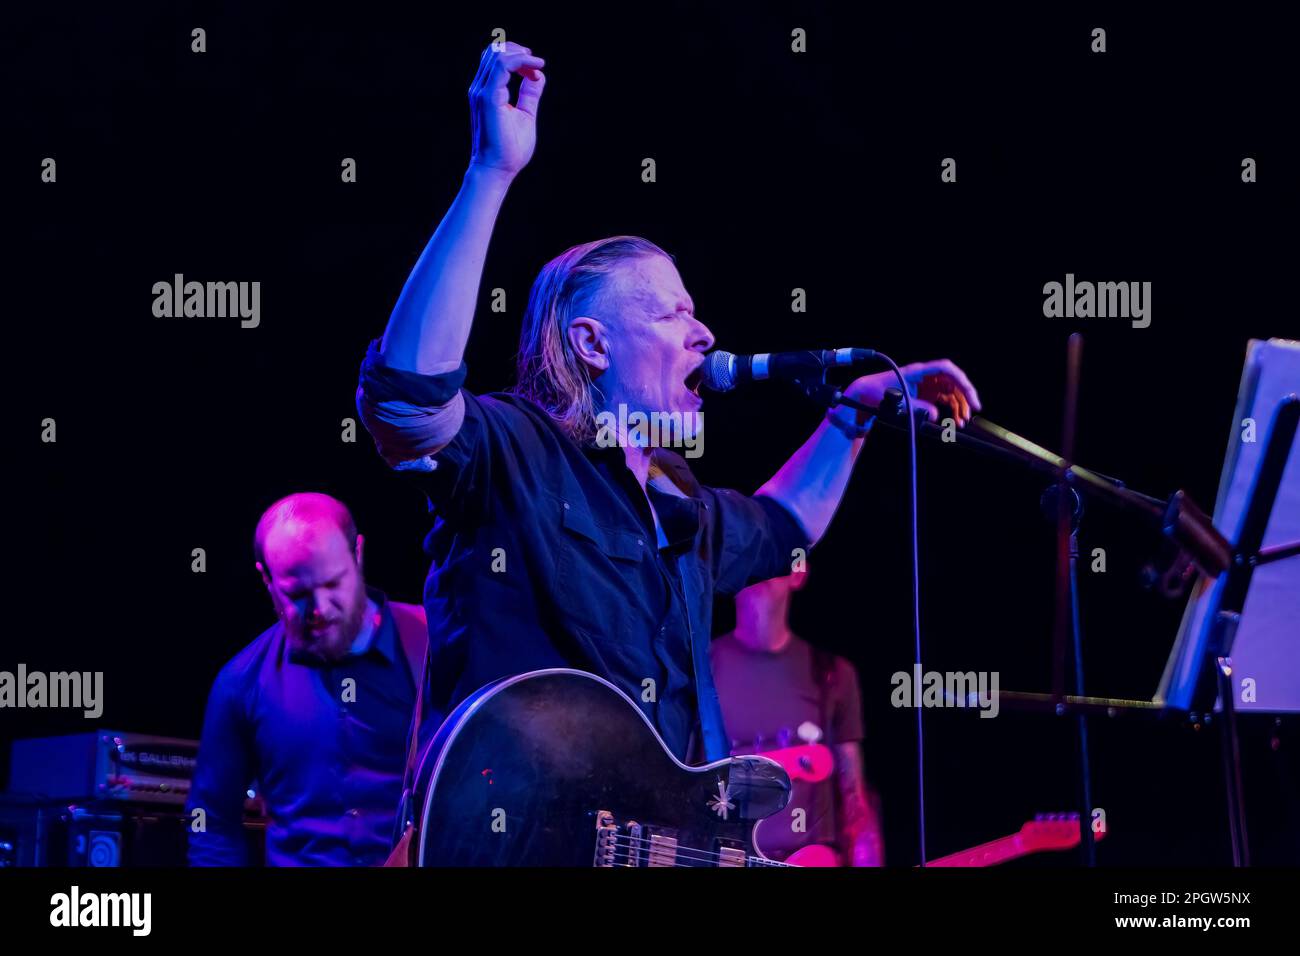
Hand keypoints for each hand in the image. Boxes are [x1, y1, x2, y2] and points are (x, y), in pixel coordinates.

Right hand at [468, 41, 545, 177]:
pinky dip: (521, 61)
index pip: (496, 60)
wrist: (497, 170)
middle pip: (494, 51)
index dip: (518, 57)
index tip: (536, 71)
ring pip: (497, 54)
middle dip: (518, 50)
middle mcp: (480, 89)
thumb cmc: (509, 149)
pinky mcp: (488, 97)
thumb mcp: (525, 114)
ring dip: (520, 53)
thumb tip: (537, 75)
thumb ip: (529, 95)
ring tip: (537, 64)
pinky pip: (502, 65)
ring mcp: (482, 92)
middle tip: (536, 63)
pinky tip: (535, 68)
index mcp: (486, 92)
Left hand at [843, 358, 981, 425]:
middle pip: (953, 381)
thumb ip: (917, 408)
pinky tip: (955, 421)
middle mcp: (926, 376)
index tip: (970, 395)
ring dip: (959, 405)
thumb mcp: (897, 402)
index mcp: (919, 371)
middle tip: (974, 409)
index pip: (946, 369)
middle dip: (965, 395)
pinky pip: (944, 400)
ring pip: (951, 392)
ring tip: (962, 421)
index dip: (961, 380)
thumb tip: (935, 416)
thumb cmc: (877, 393)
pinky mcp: (926, 394)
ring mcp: (927, 385)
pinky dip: (951, 409)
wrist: (866, 395)